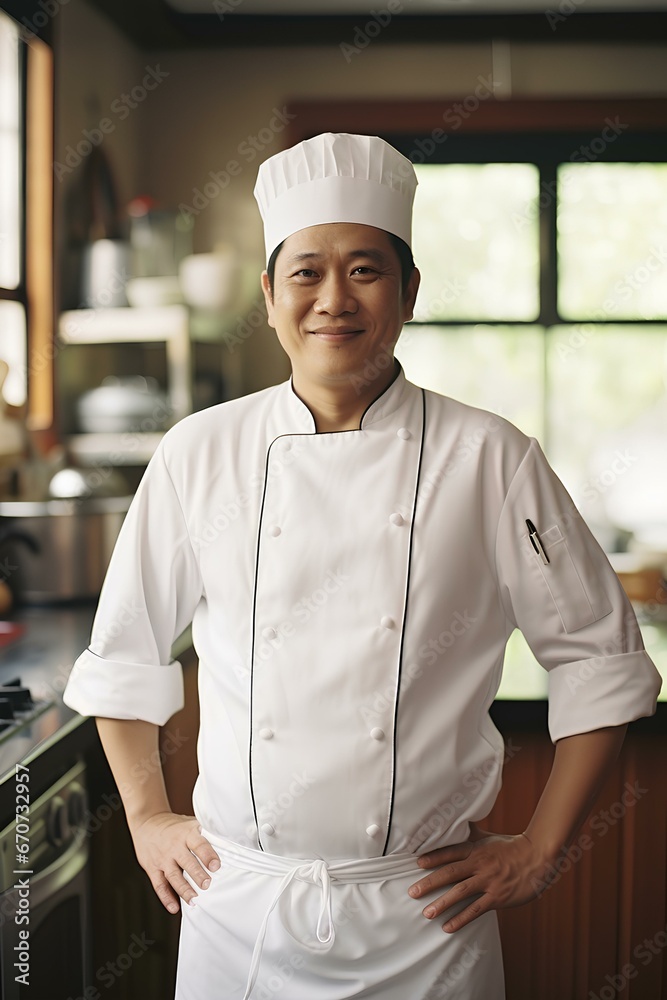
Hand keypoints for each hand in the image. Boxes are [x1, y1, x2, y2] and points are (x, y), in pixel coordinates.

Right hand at [129, 811, 220, 913]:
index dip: (207, 855)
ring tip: (194, 899)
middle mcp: (174, 846)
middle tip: (207, 884)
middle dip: (197, 874)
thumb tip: (229, 845)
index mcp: (186, 833)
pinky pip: (159, 885)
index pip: (198, 844)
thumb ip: (205, 834)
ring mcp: (162, 858)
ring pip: (173, 876)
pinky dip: (166, 898)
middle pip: (187, 862)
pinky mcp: (152, 868)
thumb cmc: (175, 826)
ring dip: (184, 889)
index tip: (216, 865)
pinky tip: (175, 907)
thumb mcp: (190, 824)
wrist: (147, 822)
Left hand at [408, 824, 552, 932]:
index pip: (450, 852)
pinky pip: (476, 910)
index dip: (433, 857)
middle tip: (412, 892)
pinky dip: (461, 919)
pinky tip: (448, 927)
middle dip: (430, 883)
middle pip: (450, 873)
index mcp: (476, 849)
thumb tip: (457, 820)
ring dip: (442, 904)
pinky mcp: (497, 897)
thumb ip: (471, 833)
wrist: (537, 857)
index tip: (417, 863)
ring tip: (427, 913)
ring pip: (461, 893)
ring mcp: (488, 881)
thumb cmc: (510, 846)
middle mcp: (479, 864)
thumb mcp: (488, 837)